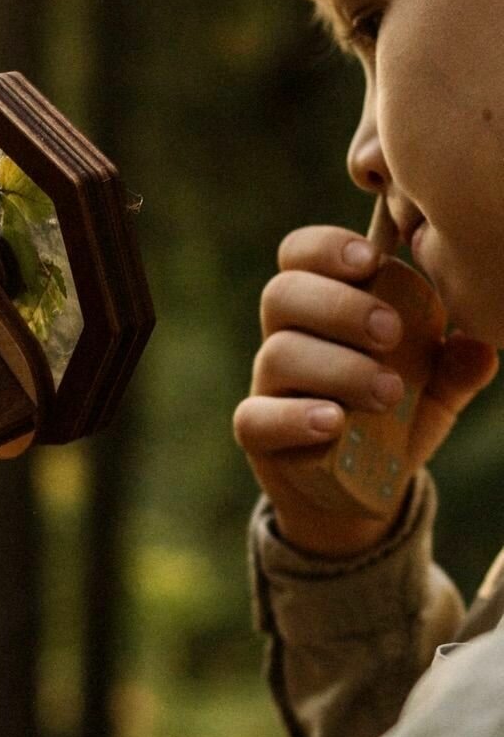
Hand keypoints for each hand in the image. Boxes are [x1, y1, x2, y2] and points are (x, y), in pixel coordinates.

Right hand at [233, 226, 497, 556]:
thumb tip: (482, 347)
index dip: (325, 247)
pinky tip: (334, 423)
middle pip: (283, 295)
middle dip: (339, 307)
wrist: (358, 489)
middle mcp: (285, 336)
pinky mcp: (256, 433)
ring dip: (337, 367)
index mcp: (320, 306)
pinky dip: (295, 417)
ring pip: (278, 354)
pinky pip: (255, 417)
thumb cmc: (392, 418)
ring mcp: (267, 385)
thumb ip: (456, 366)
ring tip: (388, 393)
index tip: (372, 261)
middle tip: (391, 333)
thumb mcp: (434, 390)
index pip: (301, 255)